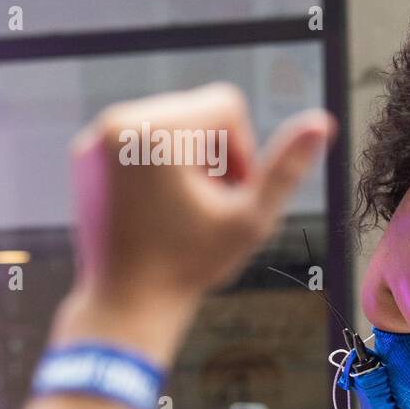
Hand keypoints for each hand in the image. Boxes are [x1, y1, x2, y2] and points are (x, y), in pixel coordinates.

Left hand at [67, 82, 335, 310]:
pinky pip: (143, 139)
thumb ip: (286, 168)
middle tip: (208, 205)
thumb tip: (323, 124)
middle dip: (215, 155)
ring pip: (173, 124)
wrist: (127, 303)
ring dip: (190, 160)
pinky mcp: (86, 155)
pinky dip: (160, 164)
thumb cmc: (190, 265)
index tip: (230, 195)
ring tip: (184, 207)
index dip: (243, 151)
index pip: (227, 105)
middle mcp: (118, 121)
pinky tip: (159, 206)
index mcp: (156, 129)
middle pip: (198, 111)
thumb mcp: (250, 217)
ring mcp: (96, 138)